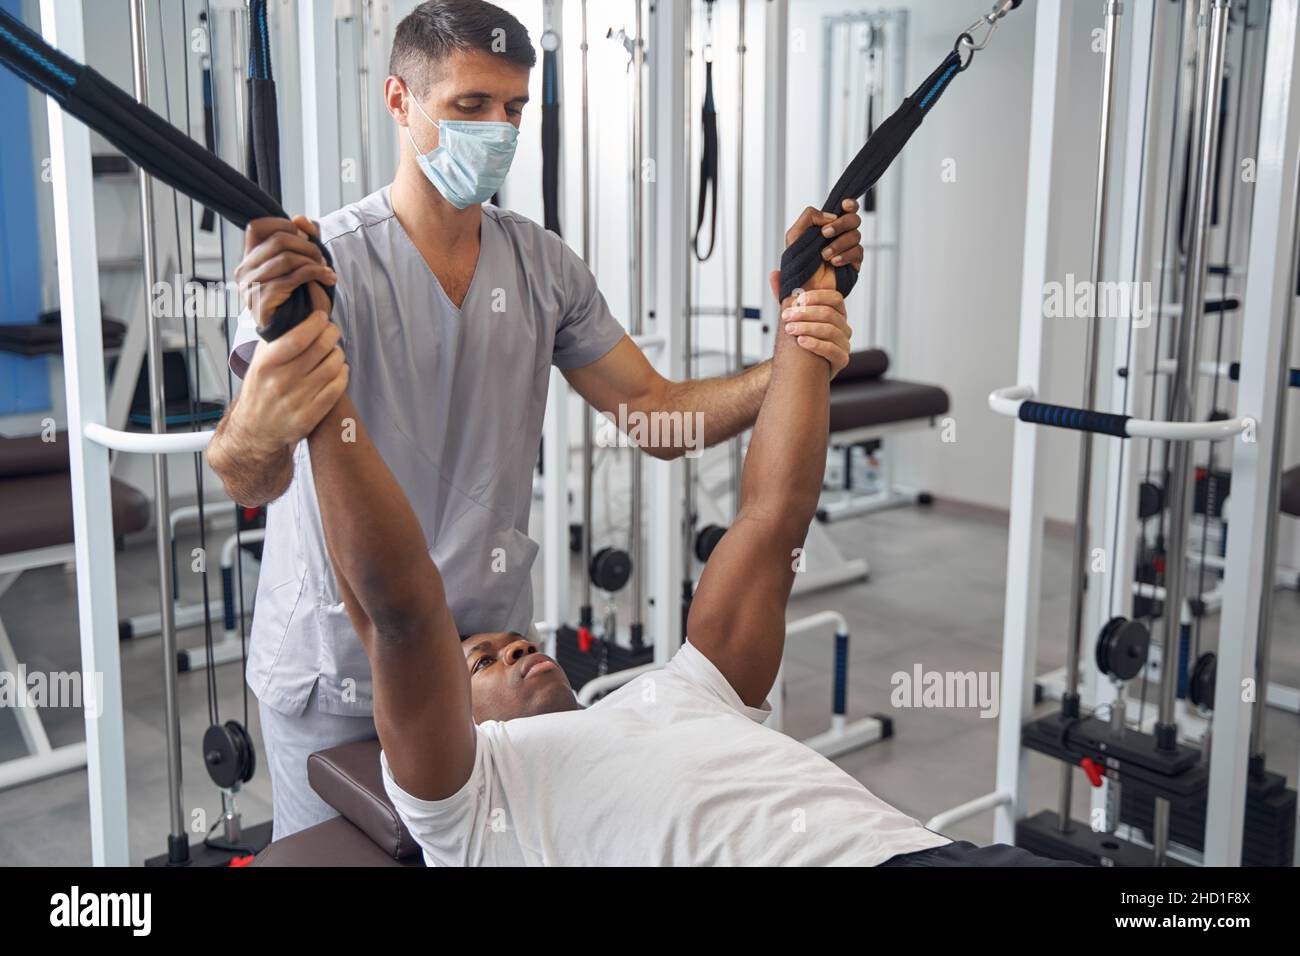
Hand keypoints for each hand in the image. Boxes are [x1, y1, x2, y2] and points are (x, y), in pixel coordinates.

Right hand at [233, 312, 349, 454]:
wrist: (254, 430)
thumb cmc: (260, 390)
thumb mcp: (258, 361)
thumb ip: (275, 340)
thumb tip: (295, 314)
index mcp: (266, 364)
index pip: (298, 338)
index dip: (315, 324)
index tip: (322, 317)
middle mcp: (280, 382)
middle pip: (320, 350)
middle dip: (332, 335)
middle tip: (333, 331)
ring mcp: (296, 401)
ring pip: (332, 368)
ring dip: (338, 354)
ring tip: (335, 351)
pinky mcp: (309, 417)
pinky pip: (336, 389)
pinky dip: (342, 375)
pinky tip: (340, 369)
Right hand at [235, 215, 336, 328]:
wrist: (296, 336)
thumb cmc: (299, 301)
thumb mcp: (301, 265)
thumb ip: (302, 240)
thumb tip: (300, 219)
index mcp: (249, 258)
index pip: (257, 226)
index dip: (284, 225)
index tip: (305, 239)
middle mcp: (244, 270)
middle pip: (278, 239)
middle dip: (308, 246)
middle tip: (323, 260)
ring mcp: (249, 286)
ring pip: (287, 257)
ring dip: (314, 262)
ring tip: (327, 272)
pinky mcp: (261, 300)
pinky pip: (292, 277)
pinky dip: (315, 274)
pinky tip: (328, 279)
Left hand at [766, 277, 851, 377]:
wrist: (801, 366)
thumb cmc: (799, 337)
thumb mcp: (793, 315)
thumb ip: (785, 295)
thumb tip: (774, 274)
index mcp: (837, 313)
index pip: (835, 298)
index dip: (818, 297)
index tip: (799, 299)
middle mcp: (844, 327)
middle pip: (829, 314)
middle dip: (806, 314)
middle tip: (786, 316)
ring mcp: (845, 343)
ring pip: (830, 331)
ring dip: (807, 328)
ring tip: (790, 329)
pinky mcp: (842, 360)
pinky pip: (832, 350)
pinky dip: (816, 344)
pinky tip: (801, 342)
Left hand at [782, 198, 862, 293]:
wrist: (803, 289)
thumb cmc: (797, 264)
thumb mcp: (794, 236)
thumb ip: (809, 217)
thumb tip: (831, 216)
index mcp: (828, 226)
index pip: (846, 210)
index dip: (850, 205)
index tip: (845, 205)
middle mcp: (840, 235)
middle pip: (854, 220)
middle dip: (840, 224)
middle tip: (825, 234)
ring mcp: (848, 249)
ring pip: (856, 235)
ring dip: (839, 243)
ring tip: (824, 256)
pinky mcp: (854, 263)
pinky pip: (858, 252)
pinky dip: (845, 255)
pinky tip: (834, 262)